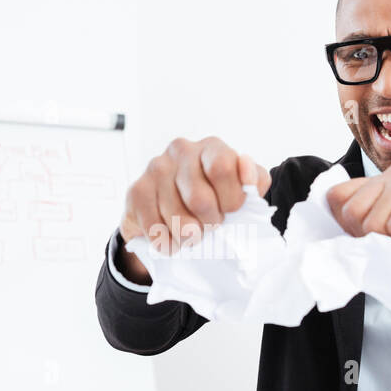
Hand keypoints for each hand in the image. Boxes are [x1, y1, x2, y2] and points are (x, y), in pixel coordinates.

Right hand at [117, 137, 270, 282]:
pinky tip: (172, 239)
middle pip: (199, 199)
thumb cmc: (214, 197)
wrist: (171, 208)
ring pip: (177, 219)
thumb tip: (250, 180)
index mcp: (211, 147)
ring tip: (192, 237)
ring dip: (189, 238)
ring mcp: (155, 168)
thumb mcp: (241, 188)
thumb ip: (254, 182)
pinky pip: (154, 229)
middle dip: (210, 224)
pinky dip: (167, 243)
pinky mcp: (136, 190)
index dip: (230, 200)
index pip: (221, 168)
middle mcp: (181, 150)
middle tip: (211, 228)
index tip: (232, 212)